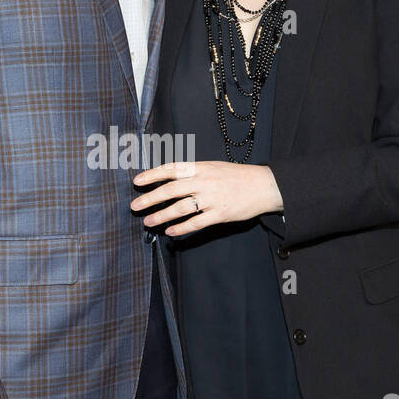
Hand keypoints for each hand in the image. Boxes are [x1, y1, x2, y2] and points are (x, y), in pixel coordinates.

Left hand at [131, 160, 283, 237]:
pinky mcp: (220, 214)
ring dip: (162, 216)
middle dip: (150, 199)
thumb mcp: (213, 167)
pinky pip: (196, 223)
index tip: (137, 182)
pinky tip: (170, 231)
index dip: (152, 175)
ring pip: (180, 208)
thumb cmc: (235, 176)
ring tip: (148, 222)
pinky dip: (181, 228)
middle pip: (171, 190)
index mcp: (201, 167)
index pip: (171, 169)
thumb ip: (192, 172)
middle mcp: (204, 181)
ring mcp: (212, 198)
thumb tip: (168, 180)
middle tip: (135, 206)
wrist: (263, 185)